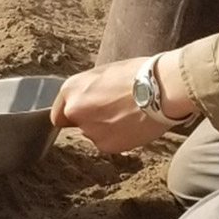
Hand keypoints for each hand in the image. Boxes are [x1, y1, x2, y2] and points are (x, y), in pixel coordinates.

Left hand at [51, 55, 194, 155]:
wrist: (160, 90)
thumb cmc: (137, 74)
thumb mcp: (105, 73)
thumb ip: (89, 90)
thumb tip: (88, 98)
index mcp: (71, 90)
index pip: (58, 113)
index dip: (72, 114)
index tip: (84, 112)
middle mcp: (75, 111)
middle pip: (76, 124)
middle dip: (90, 120)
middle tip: (112, 111)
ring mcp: (90, 130)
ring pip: (94, 134)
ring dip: (105, 129)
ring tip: (127, 115)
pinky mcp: (107, 145)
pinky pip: (109, 144)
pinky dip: (118, 138)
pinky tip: (133, 125)